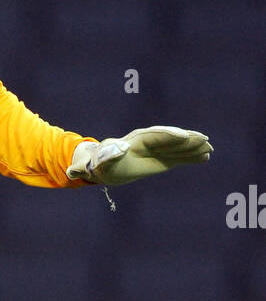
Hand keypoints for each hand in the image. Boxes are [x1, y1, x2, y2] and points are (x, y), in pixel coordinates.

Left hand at [66, 126, 211, 184]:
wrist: (96, 163)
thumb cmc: (92, 164)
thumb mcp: (89, 165)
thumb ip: (89, 164)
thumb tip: (91, 162)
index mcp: (131, 142)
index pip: (152, 136)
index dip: (168, 136)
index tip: (183, 136)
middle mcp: (145, 142)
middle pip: (168, 138)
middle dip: (186, 139)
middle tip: (204, 140)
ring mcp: (153, 150)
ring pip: (175, 147)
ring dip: (192, 147)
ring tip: (210, 149)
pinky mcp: (158, 159)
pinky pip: (177, 157)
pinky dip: (190, 157)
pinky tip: (205, 157)